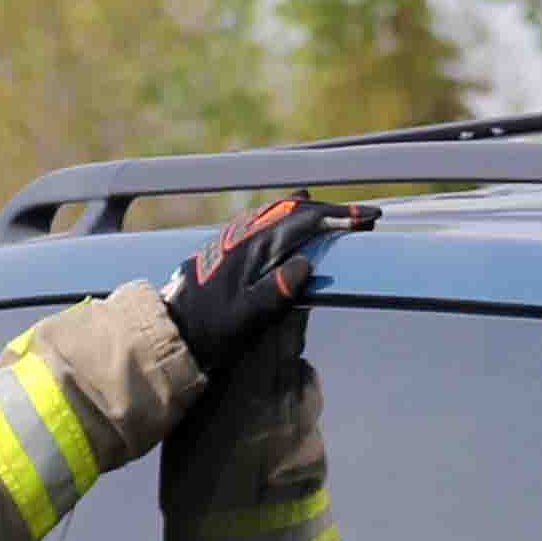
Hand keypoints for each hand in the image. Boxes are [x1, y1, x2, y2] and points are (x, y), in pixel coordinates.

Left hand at [165, 195, 373, 370]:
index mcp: (252, 246)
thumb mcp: (245, 318)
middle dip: (331, 211)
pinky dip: (294, 219)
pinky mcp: (232, 246)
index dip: (338, 216)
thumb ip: (274, 292)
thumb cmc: (211, 330)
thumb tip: (305, 264)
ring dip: (313, 212)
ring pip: (281, 211)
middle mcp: (245, 233)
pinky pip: (269, 221)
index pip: (303, 220)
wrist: (174, 332)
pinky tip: (300, 226)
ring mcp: (237, 237)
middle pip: (295, 208)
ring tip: (339, 217)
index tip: (367, 218)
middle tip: (362, 219)